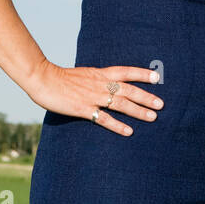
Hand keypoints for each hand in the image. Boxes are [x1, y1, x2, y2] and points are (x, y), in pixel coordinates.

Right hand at [25, 60, 163, 136]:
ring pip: (120, 104)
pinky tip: (129, 132)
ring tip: (152, 117)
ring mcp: (92, 97)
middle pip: (128, 90)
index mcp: (100, 73)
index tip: (157, 77)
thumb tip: (108, 84)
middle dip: (146, 97)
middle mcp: (100, 84)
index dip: (142, 74)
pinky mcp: (83, 109)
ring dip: (138, 111)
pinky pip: (104, 119)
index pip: (126, 71)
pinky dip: (118, 125)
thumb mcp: (84, 74)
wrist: (43, 79)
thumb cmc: (61, 77)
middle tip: (161, 104)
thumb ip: (97, 79)